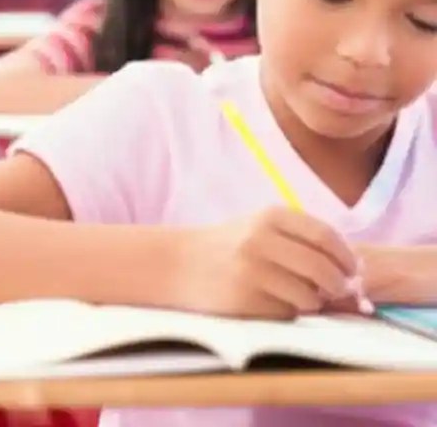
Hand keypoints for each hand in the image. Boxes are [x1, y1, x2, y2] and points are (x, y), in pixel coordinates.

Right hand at [170, 207, 361, 319]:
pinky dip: (285, 312)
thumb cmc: (228, 248)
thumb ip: (304, 245)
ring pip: (309, 296)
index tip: (352, 272)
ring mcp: (251, 271)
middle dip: (337, 286)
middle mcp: (261, 240)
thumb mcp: (261, 231)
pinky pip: (285, 313)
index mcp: (269, 217)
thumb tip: (354, 280)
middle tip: (333, 292)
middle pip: (324, 269)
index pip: (326, 237)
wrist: (175, 264)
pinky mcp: (243, 299)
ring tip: (292, 296)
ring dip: (310, 302)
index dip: (346, 258)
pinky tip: (266, 301)